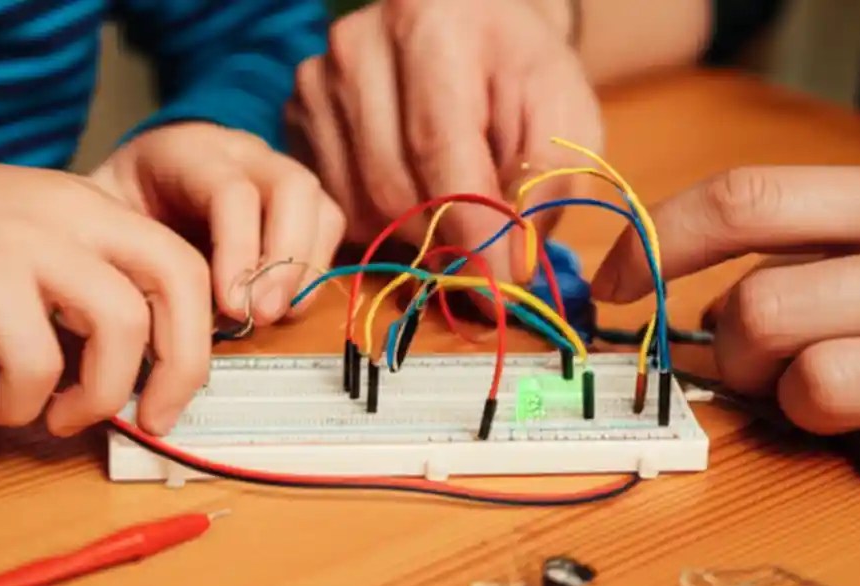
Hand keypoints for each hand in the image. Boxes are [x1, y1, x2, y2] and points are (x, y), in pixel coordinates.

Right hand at [0, 154, 210, 436]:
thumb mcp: (21, 240)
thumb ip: (76, 285)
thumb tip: (127, 364)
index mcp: (88, 205)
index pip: (184, 263)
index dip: (197, 335)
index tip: (172, 386)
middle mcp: (71, 211)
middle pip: (179, 283)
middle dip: (183, 366)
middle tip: (155, 419)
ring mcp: (25, 238)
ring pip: (119, 325)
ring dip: (100, 394)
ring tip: (56, 417)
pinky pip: (35, 359)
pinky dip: (21, 401)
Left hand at [90, 122, 344, 323]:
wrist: (139, 177)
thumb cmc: (123, 207)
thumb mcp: (108, 222)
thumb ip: (136, 256)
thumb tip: (172, 318)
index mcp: (190, 151)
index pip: (231, 191)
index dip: (239, 251)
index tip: (232, 307)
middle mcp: (244, 154)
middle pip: (293, 188)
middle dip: (285, 260)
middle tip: (264, 314)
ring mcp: (278, 172)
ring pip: (321, 208)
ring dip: (306, 270)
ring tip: (277, 316)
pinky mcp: (301, 202)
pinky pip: (328, 230)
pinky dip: (313, 273)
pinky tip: (284, 306)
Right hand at [287, 0, 601, 279]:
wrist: (472, 30)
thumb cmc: (521, 73)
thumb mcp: (564, 116)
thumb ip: (546, 185)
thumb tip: (504, 271)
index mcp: (431, 25)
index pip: (439, 151)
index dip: (472, 231)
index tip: (500, 286)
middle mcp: (357, 47)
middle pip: (393, 188)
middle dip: (446, 240)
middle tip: (485, 248)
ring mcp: (316, 83)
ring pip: (362, 208)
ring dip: (414, 234)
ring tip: (452, 204)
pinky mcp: (295, 117)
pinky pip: (338, 207)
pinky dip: (381, 223)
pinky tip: (414, 191)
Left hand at [592, 162, 859, 498]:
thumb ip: (827, 238)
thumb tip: (692, 277)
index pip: (746, 201)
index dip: (655, 245)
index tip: (615, 286)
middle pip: (759, 313)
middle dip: (733, 353)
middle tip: (764, 362)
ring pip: (814, 393)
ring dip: (808, 409)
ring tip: (856, 395)